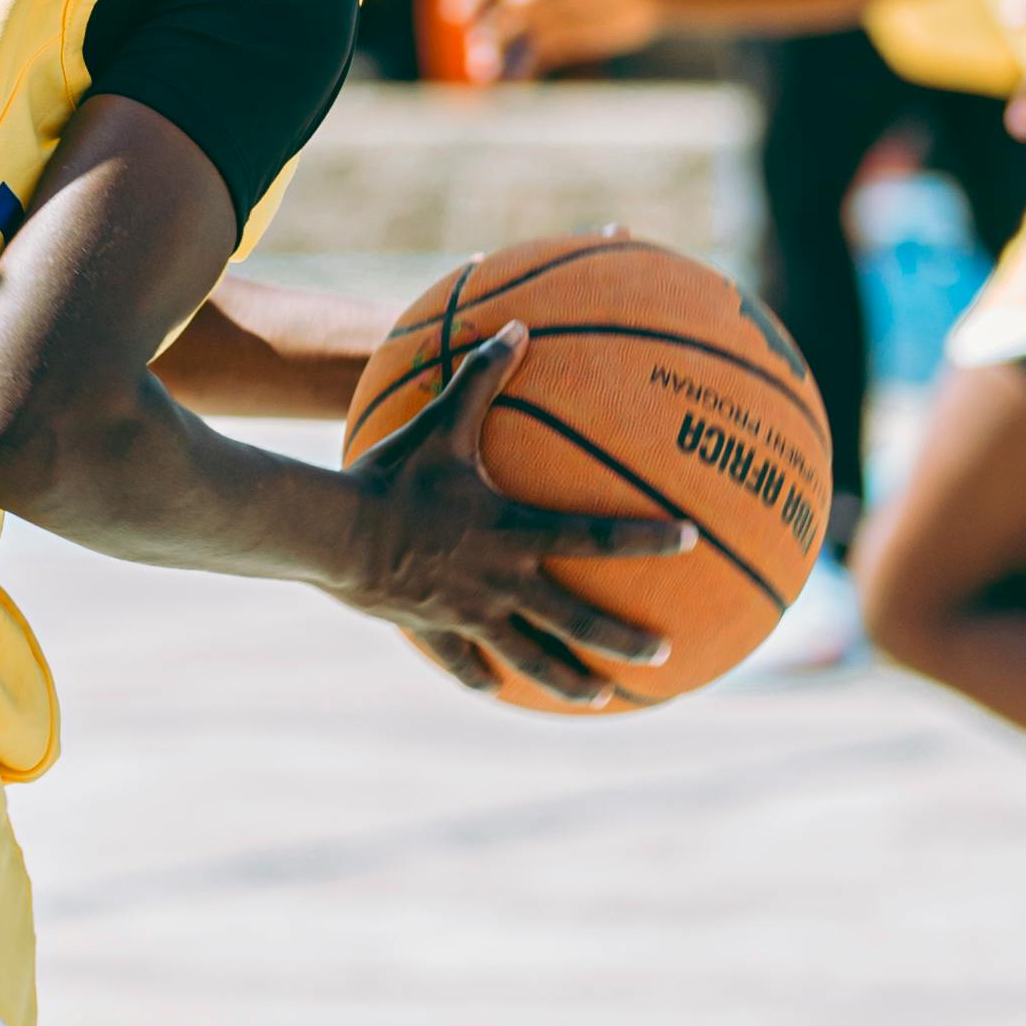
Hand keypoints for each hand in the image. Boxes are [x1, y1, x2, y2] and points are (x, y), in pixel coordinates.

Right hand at [338, 327, 691, 705]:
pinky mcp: (433, 629)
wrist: (333, 534)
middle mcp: (501, 580)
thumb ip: (481, 378)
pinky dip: (481, 676)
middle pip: (574, 618)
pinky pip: (462, 661)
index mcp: (512, 531)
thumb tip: (517, 327)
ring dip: (567, 679)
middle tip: (664, 656)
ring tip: (600, 698)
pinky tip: (497, 691)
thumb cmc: (388, 476)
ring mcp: (468, 612)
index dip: (644, 537)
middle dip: (621, 638)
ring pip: (529, 657)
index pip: (594, 535)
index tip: (691, 540)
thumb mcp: (437, 423)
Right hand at [457, 0, 664, 83]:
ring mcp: (545, 17)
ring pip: (509, 39)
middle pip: (495, 14)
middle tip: (477, 66)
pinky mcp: (559, 39)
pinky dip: (518, 71)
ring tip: (485, 80)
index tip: (453, 14)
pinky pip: (530, 57)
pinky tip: (513, 87)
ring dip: (495, 58)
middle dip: (482, 38)